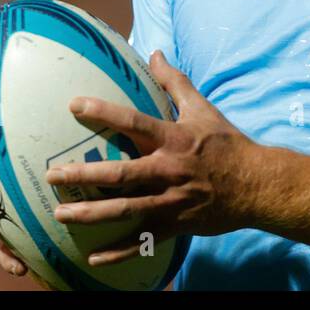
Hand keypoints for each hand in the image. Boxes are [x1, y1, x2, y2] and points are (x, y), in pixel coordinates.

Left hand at [44, 49, 263, 266]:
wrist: (257, 185)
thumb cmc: (226, 144)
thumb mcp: (202, 108)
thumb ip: (174, 82)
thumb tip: (154, 52)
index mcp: (174, 139)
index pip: (134, 122)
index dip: (104, 112)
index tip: (74, 105)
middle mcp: (169, 170)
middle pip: (120, 174)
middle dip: (84, 174)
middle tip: (52, 175)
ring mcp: (171, 201)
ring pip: (125, 210)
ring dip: (90, 213)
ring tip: (60, 213)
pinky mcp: (174, 225)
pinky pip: (142, 241)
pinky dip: (118, 252)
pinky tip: (93, 257)